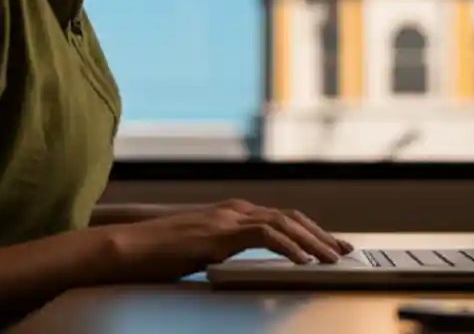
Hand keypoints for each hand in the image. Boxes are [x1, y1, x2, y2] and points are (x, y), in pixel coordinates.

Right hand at [103, 199, 353, 280]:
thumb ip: (228, 251)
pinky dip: (289, 248)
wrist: (128, 246)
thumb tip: (247, 265)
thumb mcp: (203, 251)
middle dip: (322, 234)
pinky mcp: (220, 233)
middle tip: (345, 251)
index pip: (283, 218)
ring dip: (313, 242)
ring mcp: (228, 218)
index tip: (332, 247)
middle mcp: (235, 209)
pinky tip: (303, 261)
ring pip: (284, 223)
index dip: (311, 231)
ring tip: (332, 259)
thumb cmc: (159, 253)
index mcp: (233, 213)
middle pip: (291, 218)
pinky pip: (264, 236)